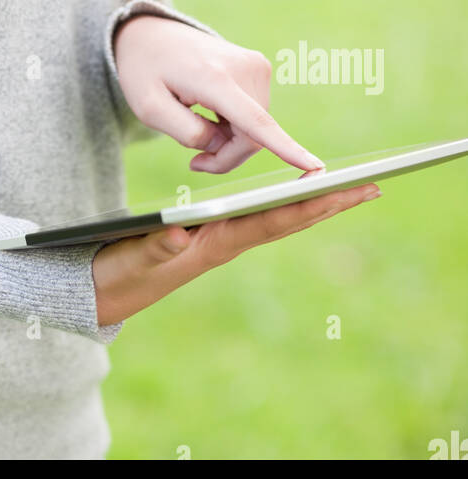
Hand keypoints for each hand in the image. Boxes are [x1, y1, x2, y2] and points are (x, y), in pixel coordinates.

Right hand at [93, 182, 381, 325]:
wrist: (104, 290)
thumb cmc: (120, 271)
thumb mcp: (134, 257)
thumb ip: (158, 245)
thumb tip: (182, 232)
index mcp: (217, 244)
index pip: (273, 221)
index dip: (309, 203)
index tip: (344, 188)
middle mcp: (228, 242)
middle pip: (289, 220)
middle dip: (330, 203)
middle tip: (373, 187)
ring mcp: (222, 241)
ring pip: (279, 220)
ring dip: (314, 204)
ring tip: (347, 189)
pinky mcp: (211, 238)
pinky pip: (259, 218)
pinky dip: (284, 205)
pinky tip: (294, 198)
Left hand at [113, 14, 323, 172]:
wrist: (151, 34)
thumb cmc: (145, 70)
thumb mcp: (149, 108)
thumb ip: (186, 133)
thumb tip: (223, 144)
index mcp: (213, 78)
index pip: (254, 121)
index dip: (285, 149)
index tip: (314, 166)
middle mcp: (243, 68)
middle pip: (252, 138)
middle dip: (226, 155)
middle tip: (195, 160)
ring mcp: (255, 66)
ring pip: (257, 130)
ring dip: (229, 140)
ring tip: (197, 123)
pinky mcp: (259, 68)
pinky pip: (256, 115)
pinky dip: (235, 125)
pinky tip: (210, 111)